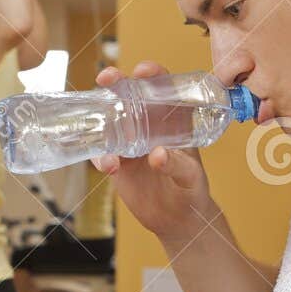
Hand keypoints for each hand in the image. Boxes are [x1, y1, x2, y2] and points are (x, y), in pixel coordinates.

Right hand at [92, 61, 216, 247]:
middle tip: (107, 78)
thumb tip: (157, 154)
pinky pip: (102, 153)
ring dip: (99, 116)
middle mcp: (149, 125)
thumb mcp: (190, 176)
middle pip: (129, 96)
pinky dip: (101, 157)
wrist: (177, 220)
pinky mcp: (117, 161)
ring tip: (98, 128)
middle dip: (116, 83)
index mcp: (172, 119)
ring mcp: (130, 142)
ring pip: (110, 120)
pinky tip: (110, 167)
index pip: (162, 87)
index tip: (143, 71)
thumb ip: (176, 165)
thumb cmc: (191, 191)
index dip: (152, 74)